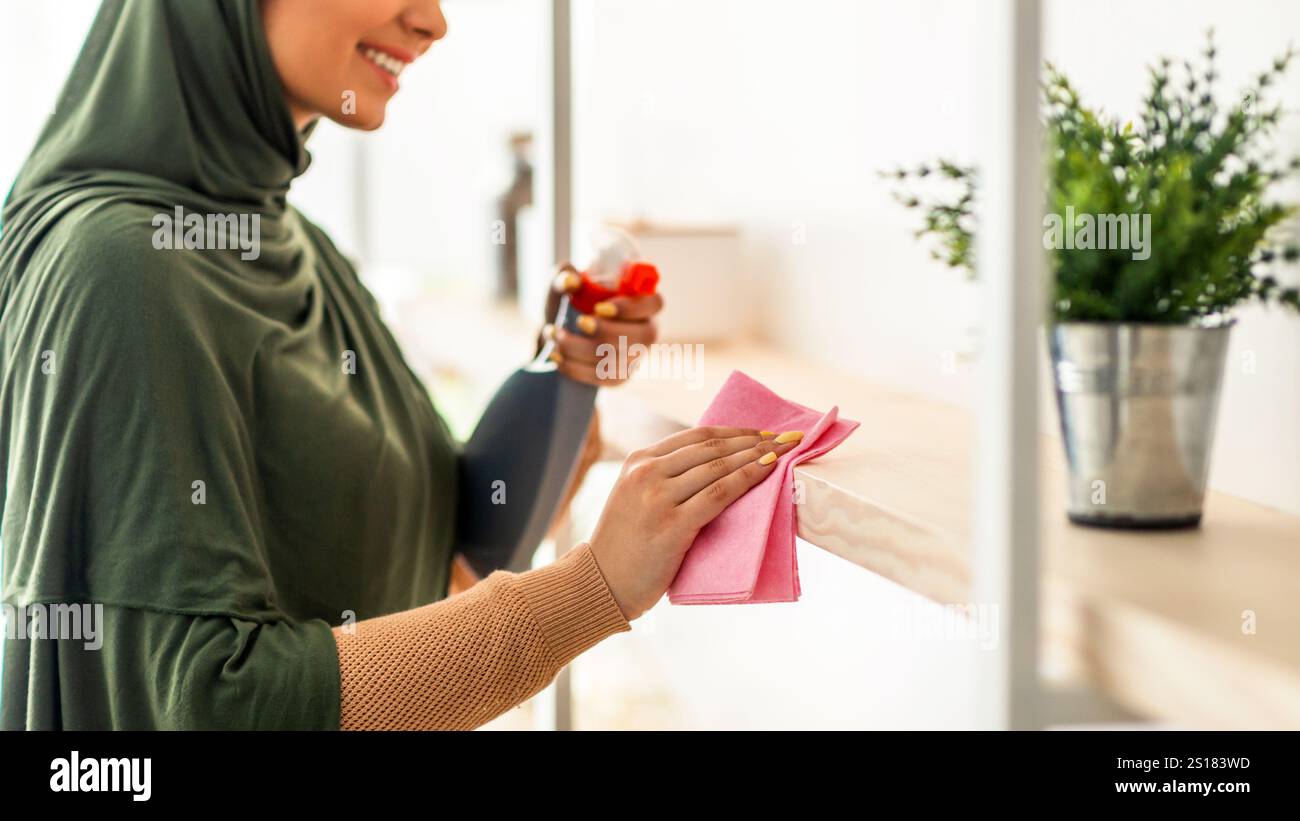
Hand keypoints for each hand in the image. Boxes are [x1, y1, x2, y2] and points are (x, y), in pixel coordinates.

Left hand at [540, 265, 663, 387]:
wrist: (560, 333)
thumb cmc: (570, 301)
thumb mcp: (564, 283)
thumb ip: (565, 275)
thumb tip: (572, 281)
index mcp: (642, 301)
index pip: (654, 303)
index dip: (631, 308)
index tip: (600, 307)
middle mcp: (646, 329)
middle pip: (641, 336)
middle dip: (607, 331)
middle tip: (579, 322)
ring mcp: (635, 356)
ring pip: (619, 359)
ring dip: (581, 349)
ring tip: (554, 334)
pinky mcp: (619, 377)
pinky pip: (602, 378)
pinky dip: (576, 368)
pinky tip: (556, 357)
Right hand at [585, 426, 803, 619]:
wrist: (601, 584)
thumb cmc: (626, 546)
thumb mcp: (636, 497)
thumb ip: (666, 478)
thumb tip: (718, 464)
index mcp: (638, 461)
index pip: (697, 437)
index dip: (736, 432)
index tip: (765, 433)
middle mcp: (647, 472)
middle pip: (712, 448)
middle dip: (755, 441)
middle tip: (787, 438)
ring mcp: (658, 497)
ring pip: (719, 467)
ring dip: (757, 456)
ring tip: (784, 453)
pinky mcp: (672, 524)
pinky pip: (720, 494)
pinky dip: (748, 479)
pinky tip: (768, 472)